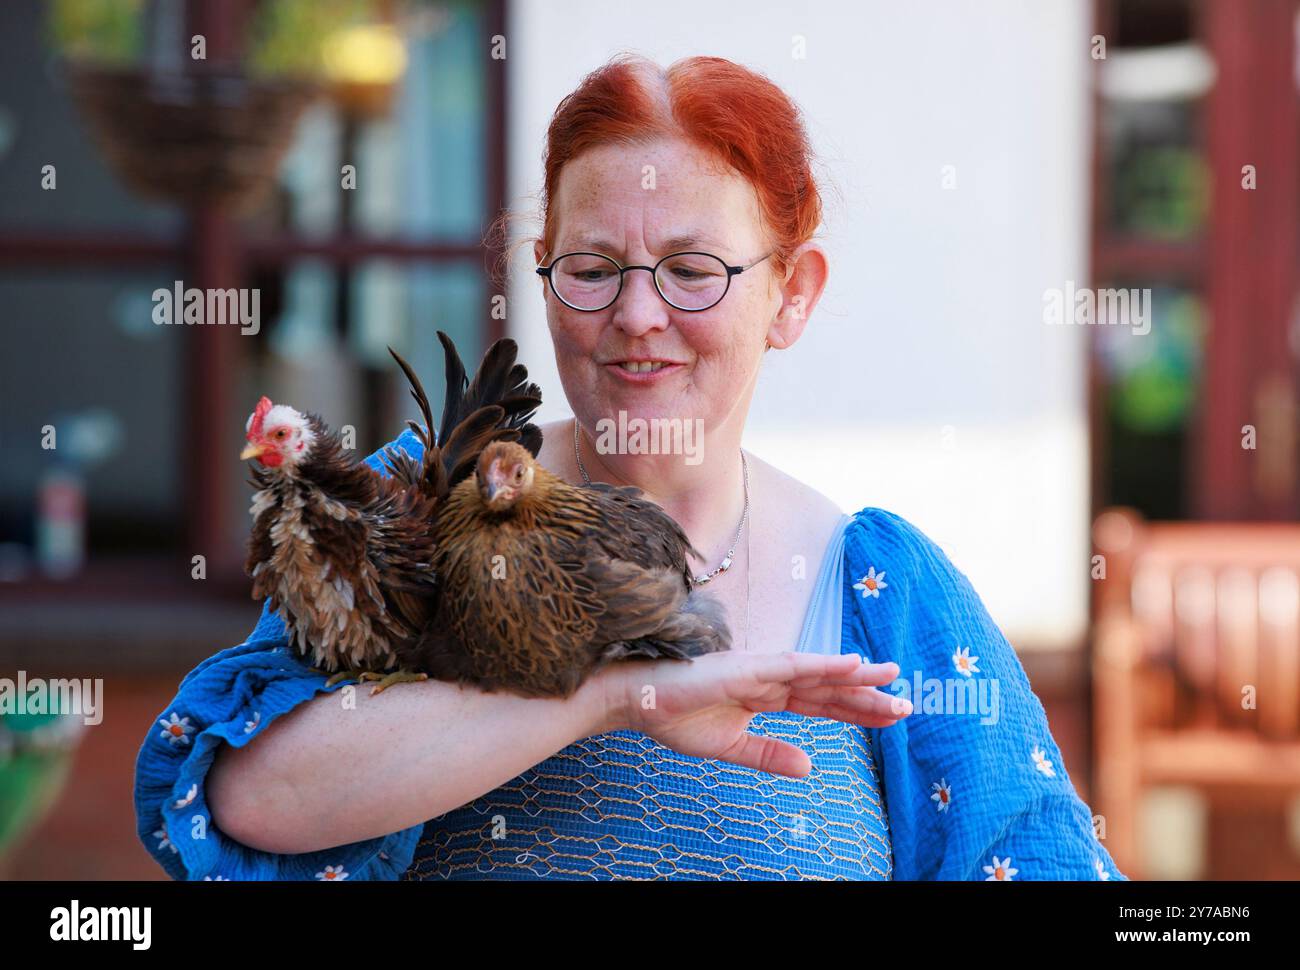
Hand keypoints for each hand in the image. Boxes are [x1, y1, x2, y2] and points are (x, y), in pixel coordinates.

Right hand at [594, 652, 910, 777]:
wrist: (637, 702)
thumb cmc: (675, 718)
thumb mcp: (731, 747)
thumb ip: (769, 755)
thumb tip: (809, 767)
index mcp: (766, 696)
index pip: (821, 704)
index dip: (855, 710)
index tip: (891, 717)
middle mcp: (769, 678)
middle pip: (828, 689)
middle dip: (866, 697)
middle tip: (906, 705)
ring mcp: (760, 669)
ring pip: (819, 673)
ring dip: (856, 678)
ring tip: (892, 679)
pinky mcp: (748, 667)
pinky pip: (794, 664)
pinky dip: (824, 664)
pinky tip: (852, 664)